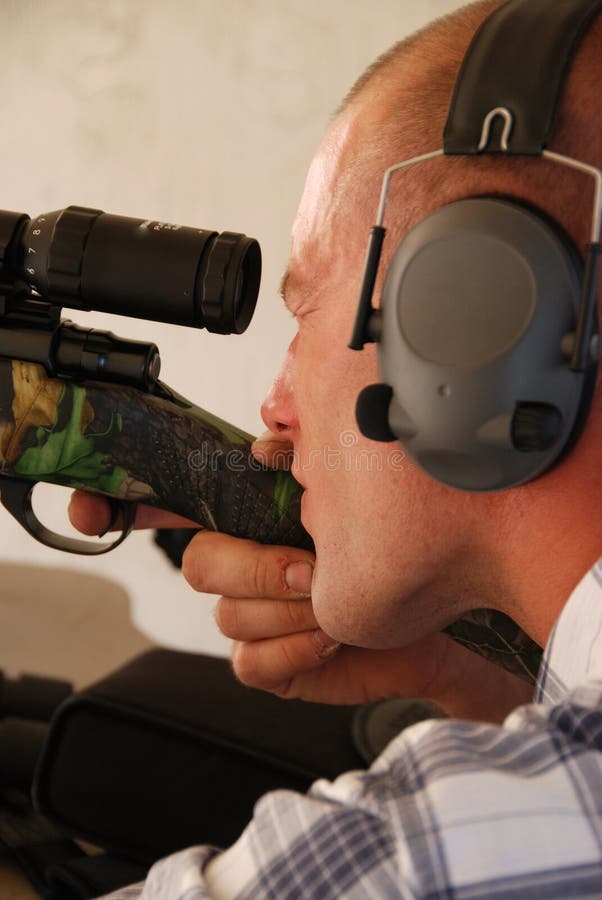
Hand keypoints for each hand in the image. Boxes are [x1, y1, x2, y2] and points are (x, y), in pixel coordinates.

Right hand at [68, 433, 531, 720]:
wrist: (426, 622)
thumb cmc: (384, 556)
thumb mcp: (344, 498)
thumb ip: (299, 464)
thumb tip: (266, 444)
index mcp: (246, 518)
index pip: (164, 508)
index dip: (114, 507)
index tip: (91, 511)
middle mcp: (238, 567)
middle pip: (198, 564)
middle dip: (257, 567)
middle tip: (312, 566)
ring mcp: (248, 618)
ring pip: (229, 614)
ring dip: (293, 610)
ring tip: (339, 603)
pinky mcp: (265, 664)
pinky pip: (251, 662)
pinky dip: (295, 650)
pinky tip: (332, 637)